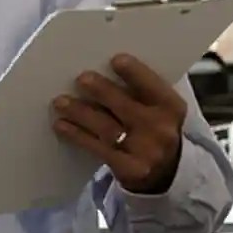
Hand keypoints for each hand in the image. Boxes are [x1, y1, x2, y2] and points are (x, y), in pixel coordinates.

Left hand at [51, 54, 186, 193]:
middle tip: (81, 79)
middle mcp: (161, 129)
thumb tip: (100, 68)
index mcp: (171, 107)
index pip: (153, 87)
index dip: (136, 73)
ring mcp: (145, 152)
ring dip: (81, 113)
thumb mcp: (158, 108)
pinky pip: (97, 148)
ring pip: (107, 128)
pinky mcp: (128, 169)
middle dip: (102, 91)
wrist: (165, 173)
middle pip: (126, 107)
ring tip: (60, 102)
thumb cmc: (154, 127)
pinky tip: (61, 125)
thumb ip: (140, 90)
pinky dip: (77, 135)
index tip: (116, 60)